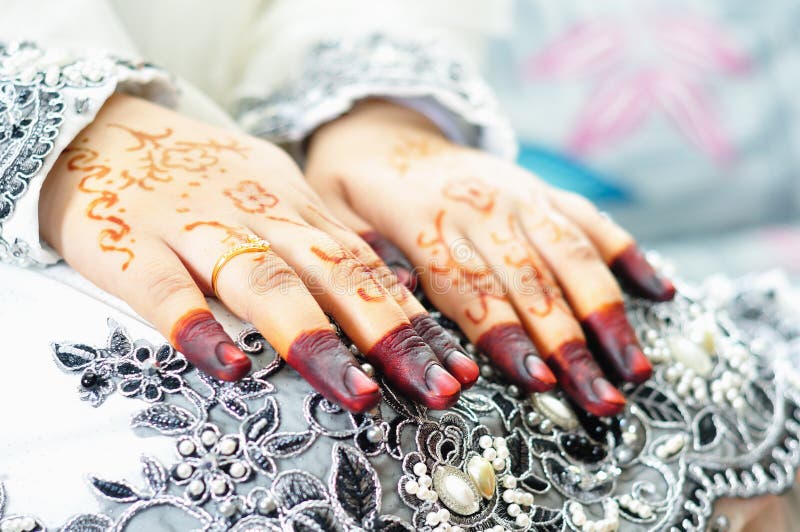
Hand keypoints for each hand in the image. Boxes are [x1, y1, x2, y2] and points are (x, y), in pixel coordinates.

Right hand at [40, 95, 478, 411]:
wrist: (99, 126)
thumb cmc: (200, 175)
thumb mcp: (277, 189)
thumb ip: (330, 233)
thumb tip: (400, 277)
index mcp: (295, 207)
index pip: (367, 266)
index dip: (414, 320)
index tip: (458, 371)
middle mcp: (257, 215)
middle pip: (334, 273)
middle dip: (389, 333)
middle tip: (435, 389)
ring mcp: (194, 228)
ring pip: (263, 279)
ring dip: (312, 334)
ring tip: (356, 389)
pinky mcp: (129, 245)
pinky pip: (165, 288)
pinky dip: (197, 324)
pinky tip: (228, 366)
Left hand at [305, 100, 675, 415]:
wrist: (383, 130)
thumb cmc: (353, 189)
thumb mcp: (334, 218)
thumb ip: (363, 260)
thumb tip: (395, 306)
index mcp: (425, 220)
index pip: (471, 287)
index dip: (506, 335)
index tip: (539, 382)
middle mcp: (483, 206)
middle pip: (533, 283)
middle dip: (570, 346)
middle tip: (602, 401)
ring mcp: (519, 194)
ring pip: (572, 255)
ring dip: (608, 313)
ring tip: (635, 369)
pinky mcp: (540, 189)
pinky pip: (589, 218)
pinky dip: (626, 251)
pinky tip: (659, 289)